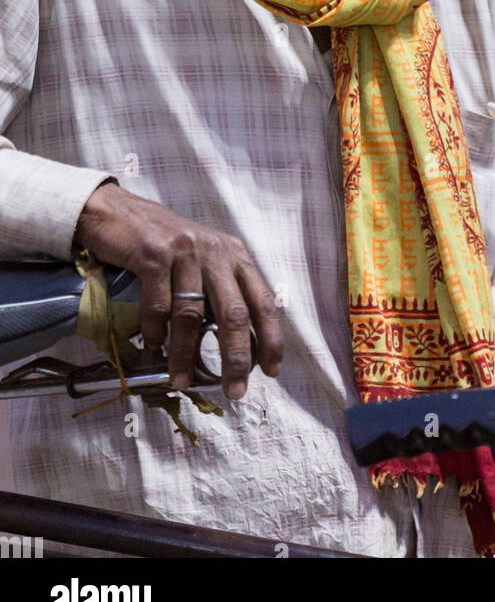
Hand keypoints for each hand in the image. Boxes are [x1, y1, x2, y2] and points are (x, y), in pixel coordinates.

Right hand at [73, 182, 282, 399]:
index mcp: (235, 256)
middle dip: (236, 357)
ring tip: (182, 380)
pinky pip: (158, 304)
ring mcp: (185, 251)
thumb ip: (219, 292)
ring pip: (193, 314)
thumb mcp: (202, 262)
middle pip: (234, 313)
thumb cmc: (162, 244)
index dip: (270, 338)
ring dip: (186, 354)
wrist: (116, 212)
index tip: (271, 370)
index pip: (263, 301)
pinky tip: (154, 346)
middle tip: (234, 389)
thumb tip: (236, 346)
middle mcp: (216, 251)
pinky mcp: (153, 253)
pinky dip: (157, 331)